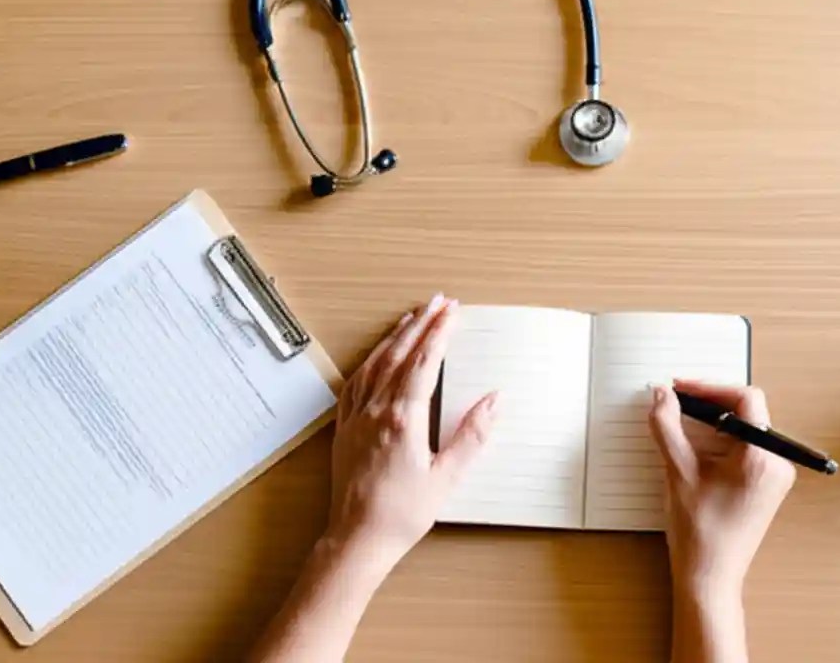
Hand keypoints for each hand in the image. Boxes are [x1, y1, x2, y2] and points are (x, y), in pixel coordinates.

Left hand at [327, 294, 497, 565]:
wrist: (358, 538)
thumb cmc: (402, 514)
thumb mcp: (447, 477)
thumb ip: (472, 435)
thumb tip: (494, 401)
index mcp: (403, 419)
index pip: (424, 362)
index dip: (439, 332)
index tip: (452, 311)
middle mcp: (376, 411)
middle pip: (400, 355)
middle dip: (421, 324)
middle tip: (437, 302)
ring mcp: (357, 418)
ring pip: (374, 364)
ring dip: (395, 338)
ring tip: (411, 318)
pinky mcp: (344, 430)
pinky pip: (355, 384)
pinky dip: (369, 362)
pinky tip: (376, 357)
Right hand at [648, 380, 794, 593]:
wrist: (710, 575)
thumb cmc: (699, 533)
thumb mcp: (677, 472)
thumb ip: (667, 427)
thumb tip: (661, 396)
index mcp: (762, 458)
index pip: (745, 400)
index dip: (710, 388)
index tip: (681, 389)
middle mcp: (777, 464)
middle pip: (747, 412)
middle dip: (709, 403)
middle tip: (677, 402)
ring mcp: (776, 475)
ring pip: (746, 428)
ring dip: (713, 421)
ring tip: (682, 423)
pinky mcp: (767, 485)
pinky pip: (747, 447)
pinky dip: (721, 439)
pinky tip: (696, 446)